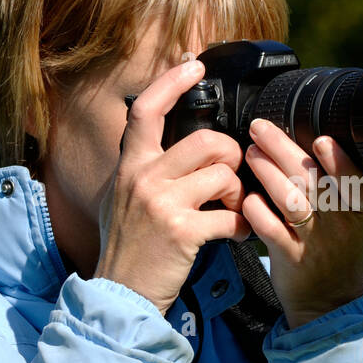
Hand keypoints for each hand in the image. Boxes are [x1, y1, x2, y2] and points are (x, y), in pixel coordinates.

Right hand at [95, 59, 251, 315]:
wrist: (119, 295)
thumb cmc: (128, 247)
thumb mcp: (121, 198)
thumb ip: (144, 168)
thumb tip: (168, 140)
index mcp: (129, 165)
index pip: (146, 110)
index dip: (172, 82)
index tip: (195, 66)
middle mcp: (142, 178)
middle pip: (207, 141)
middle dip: (231, 159)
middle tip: (230, 181)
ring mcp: (161, 204)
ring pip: (224, 174)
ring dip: (238, 193)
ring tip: (231, 210)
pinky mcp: (182, 232)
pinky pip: (231, 215)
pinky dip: (242, 226)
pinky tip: (238, 234)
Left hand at [241, 118, 362, 329]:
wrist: (329, 299)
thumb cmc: (337, 246)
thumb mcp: (353, 216)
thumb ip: (341, 183)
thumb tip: (311, 136)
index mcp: (360, 209)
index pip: (354, 181)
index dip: (338, 161)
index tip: (321, 140)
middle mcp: (340, 224)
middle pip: (313, 181)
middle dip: (284, 150)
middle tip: (260, 129)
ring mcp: (315, 242)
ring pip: (291, 201)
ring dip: (268, 173)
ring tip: (251, 153)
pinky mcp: (291, 258)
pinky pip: (271, 230)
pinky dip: (258, 211)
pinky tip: (247, 197)